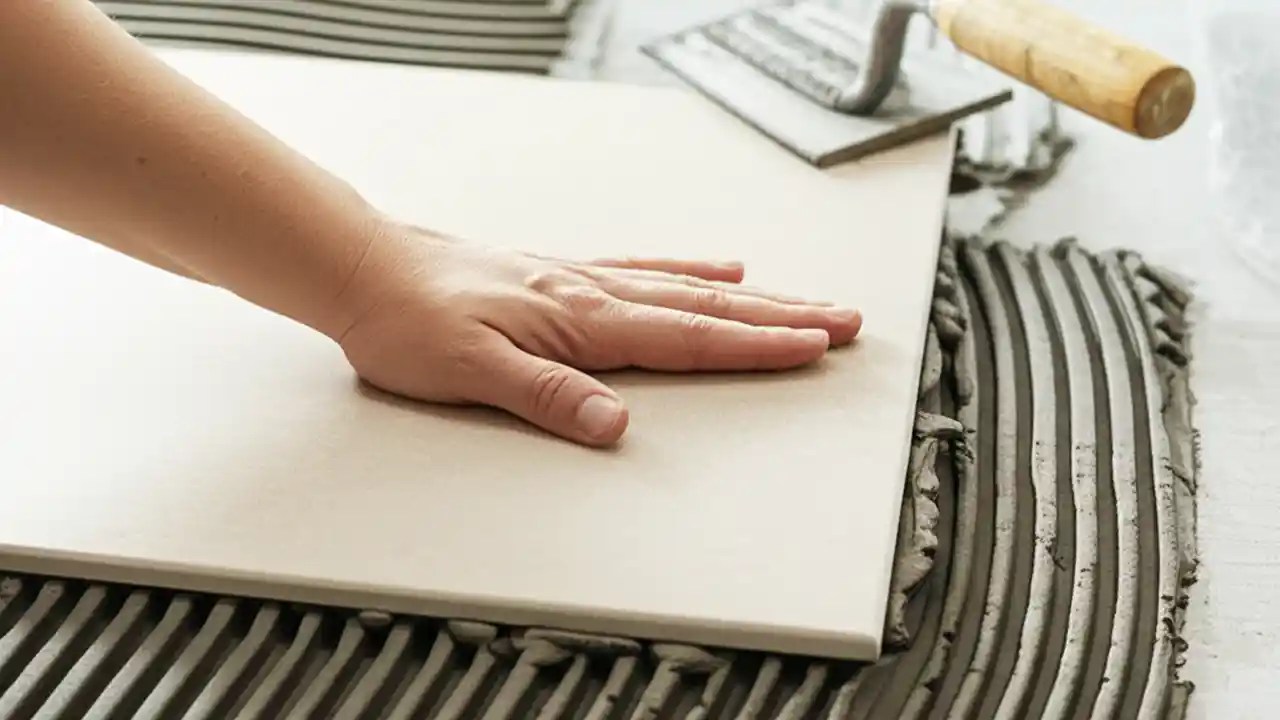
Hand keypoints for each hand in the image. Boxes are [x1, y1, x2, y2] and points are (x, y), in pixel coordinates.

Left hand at [330, 221, 862, 446]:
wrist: (368, 271)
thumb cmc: (410, 322)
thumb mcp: (471, 373)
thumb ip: (549, 396)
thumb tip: (614, 424)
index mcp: (581, 321)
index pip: (688, 340)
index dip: (758, 347)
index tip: (815, 346)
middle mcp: (592, 294)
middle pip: (707, 310)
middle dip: (782, 319)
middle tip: (843, 321)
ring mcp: (582, 280)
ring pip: (687, 290)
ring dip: (754, 299)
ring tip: (805, 301)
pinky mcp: (565, 276)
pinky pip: (646, 271)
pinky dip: (690, 273)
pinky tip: (718, 270)